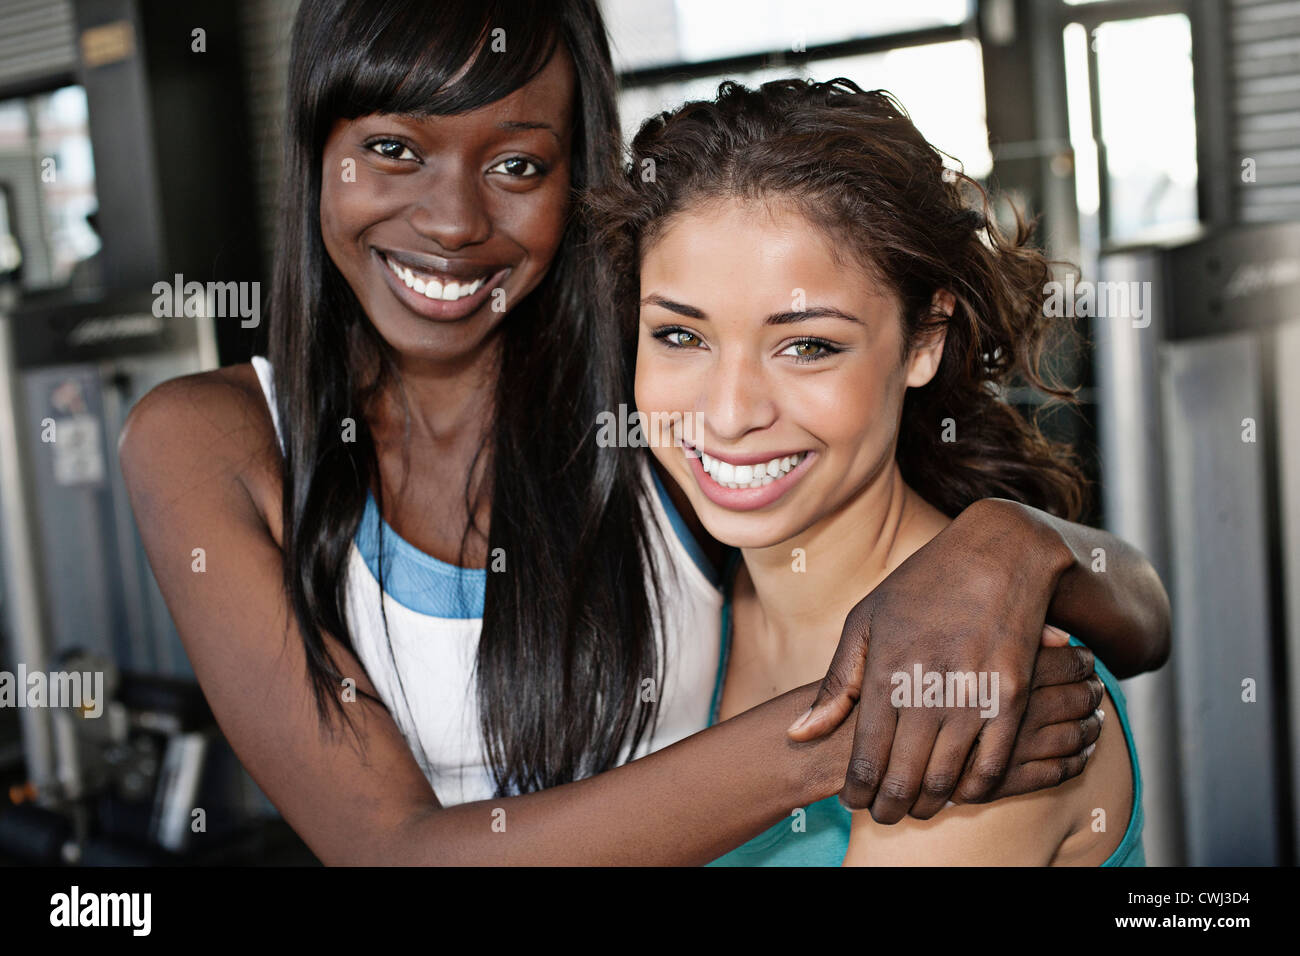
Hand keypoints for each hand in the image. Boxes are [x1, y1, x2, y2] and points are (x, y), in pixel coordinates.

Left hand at [788, 499, 1094, 822]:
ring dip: (929, 804)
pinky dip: (975, 789)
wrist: (996, 554)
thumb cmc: (920, 587)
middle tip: (884, 814)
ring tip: (917, 805)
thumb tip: (798, 735)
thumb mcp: (864, 623)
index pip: (864, 760)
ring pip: (947, 780)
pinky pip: (994, 765)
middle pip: (904, 779)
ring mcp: (973, 694)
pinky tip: (961, 789)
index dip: (857, 793)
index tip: (852, 801)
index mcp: (885, 672)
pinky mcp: (1012, 696)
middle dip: (889, 808)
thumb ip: (835, 685)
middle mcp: (927, 688)